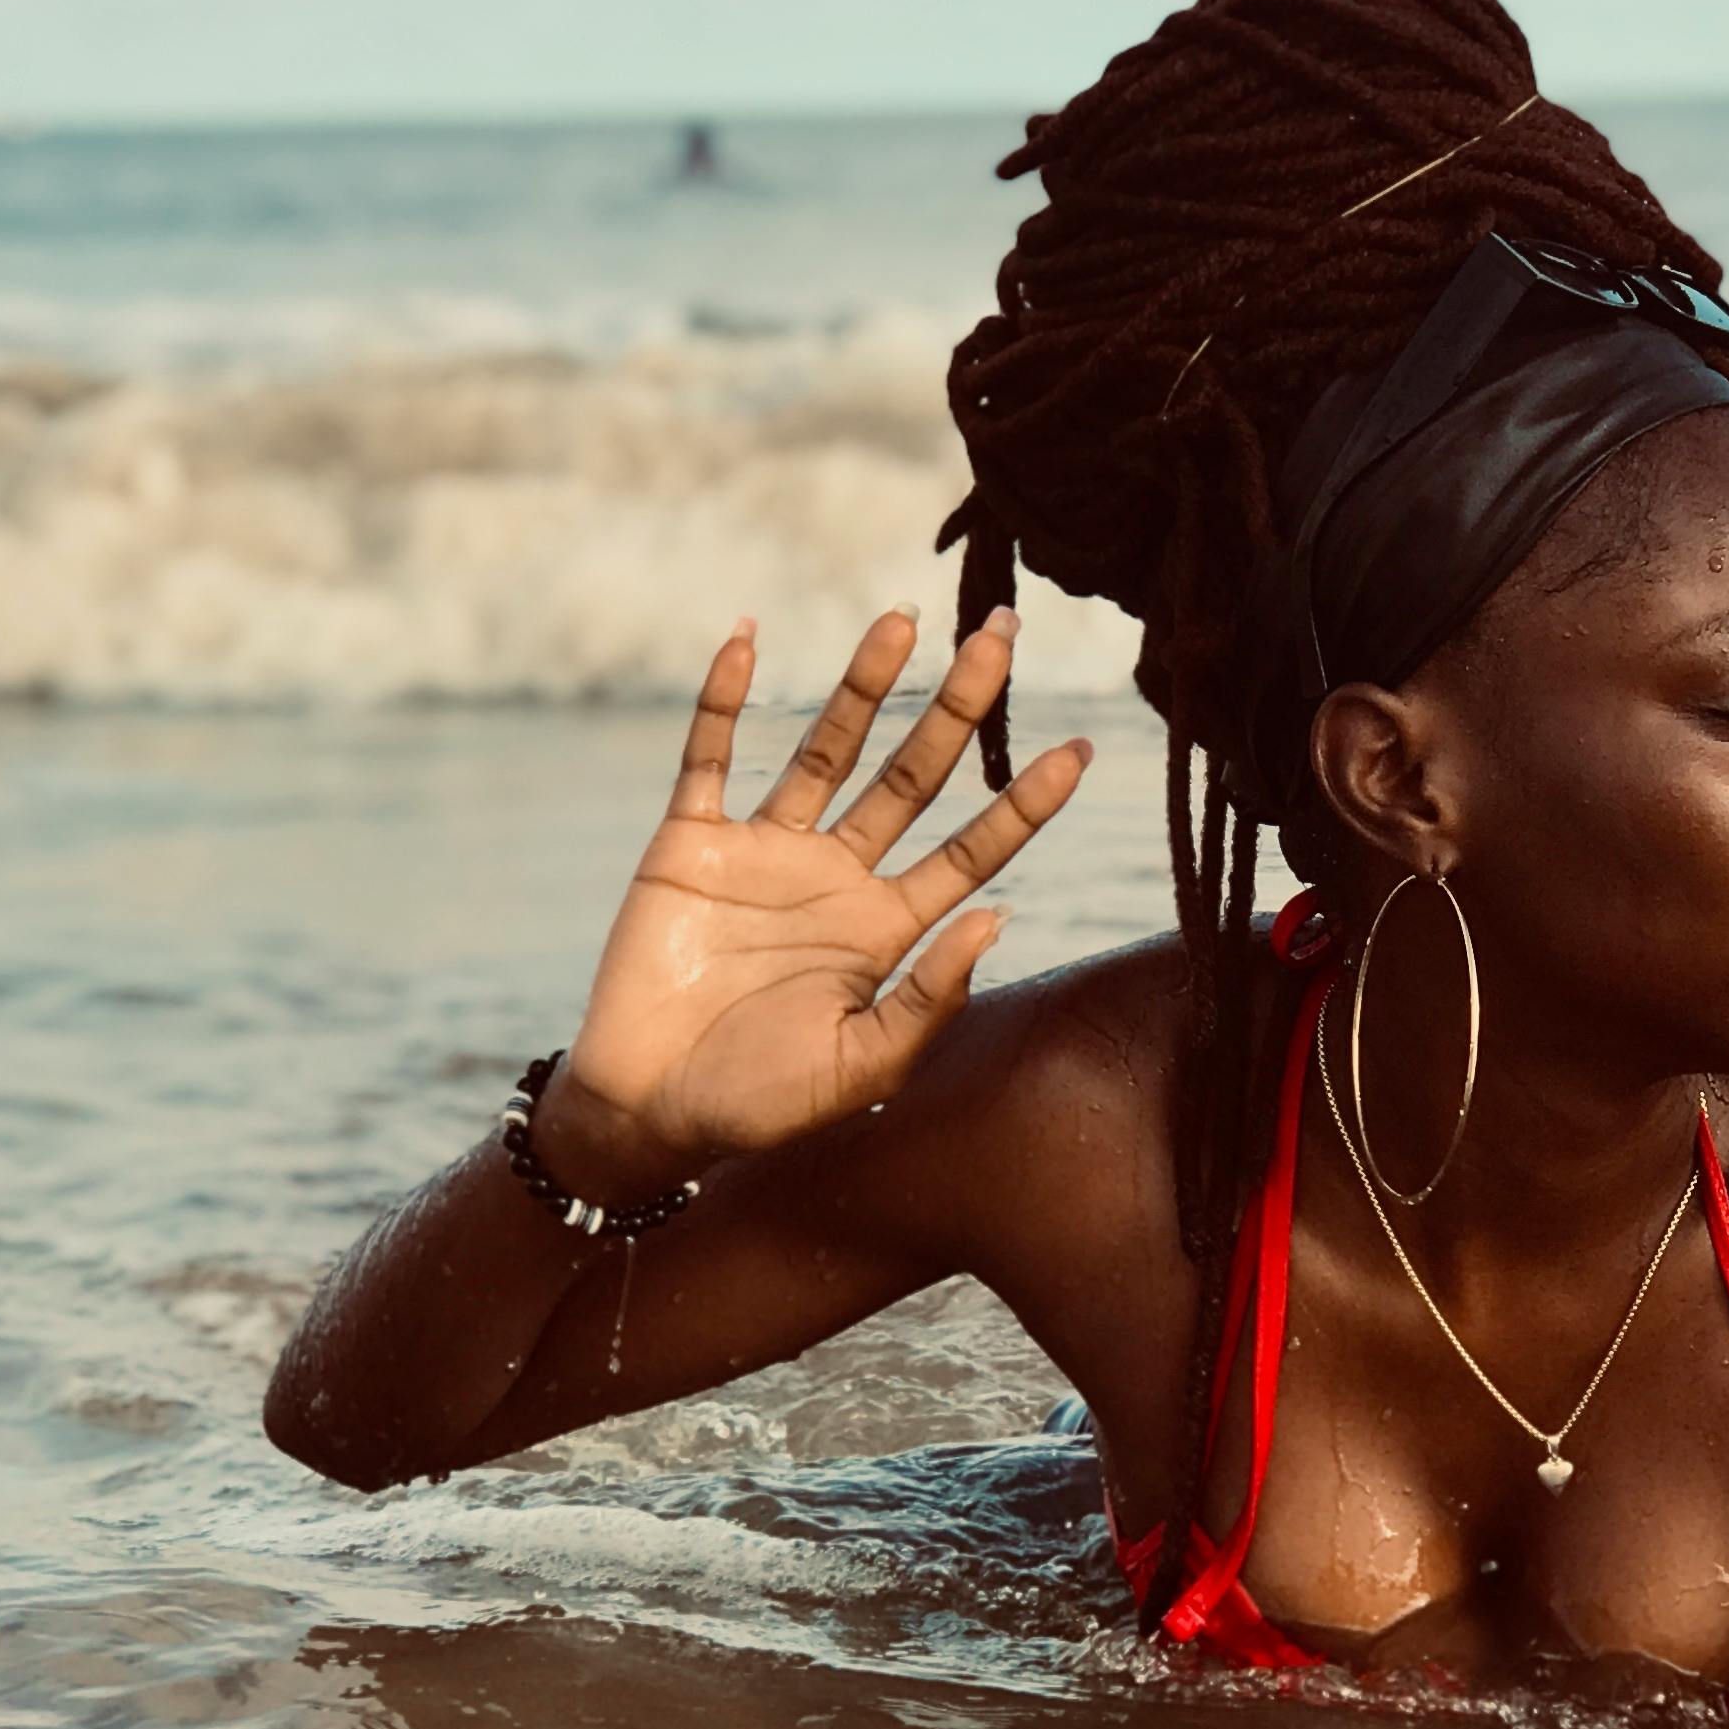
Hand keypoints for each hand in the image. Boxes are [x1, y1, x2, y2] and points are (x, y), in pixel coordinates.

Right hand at [542, 608, 1088, 1185]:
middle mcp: (836, 876)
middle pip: (913, 774)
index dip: (1024, 802)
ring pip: (826, 749)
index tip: (1080, 750)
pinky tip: (748, 640)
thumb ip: (930, 999)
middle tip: (1003, 634)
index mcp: (887, 928)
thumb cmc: (760, 1104)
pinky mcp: (690, 844)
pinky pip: (709, 757)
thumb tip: (998, 917)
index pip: (972, 849)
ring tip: (903, 619)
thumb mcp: (862, 1067)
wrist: (649, 1110)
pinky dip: (724, 700)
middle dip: (959, 706)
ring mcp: (764, 852)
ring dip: (863, 685)